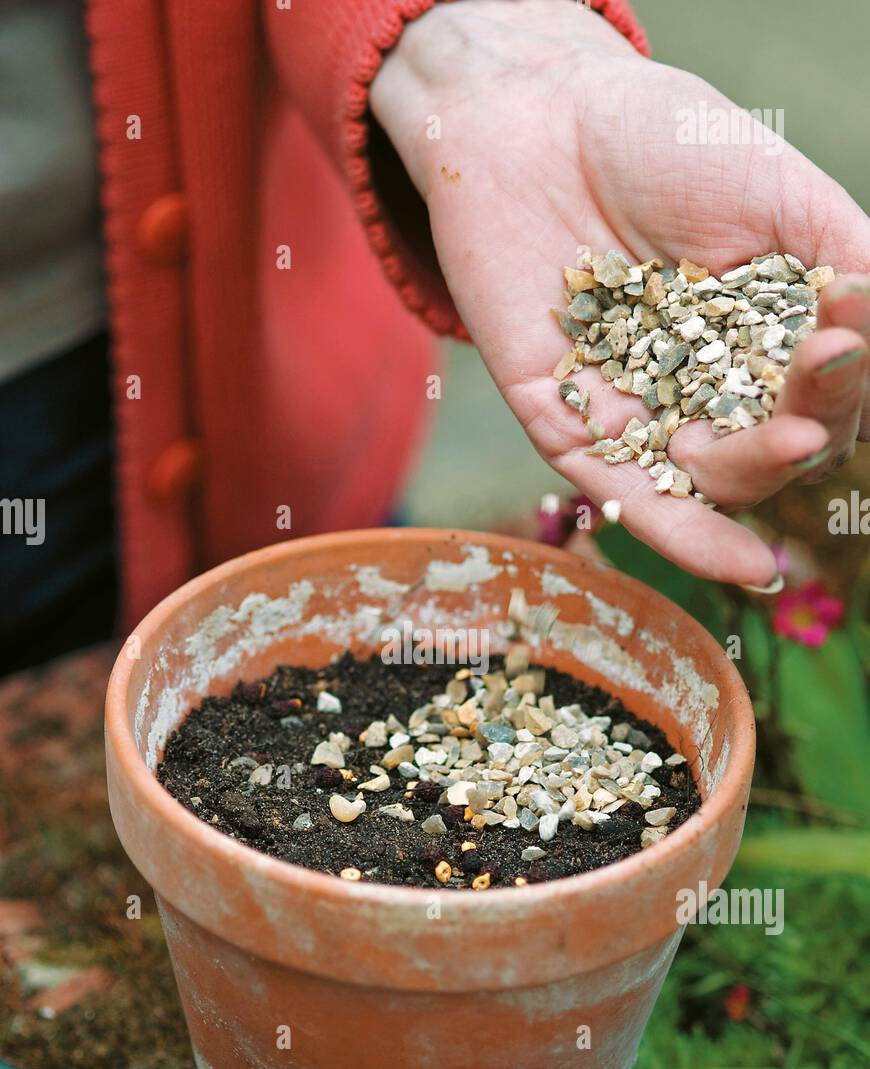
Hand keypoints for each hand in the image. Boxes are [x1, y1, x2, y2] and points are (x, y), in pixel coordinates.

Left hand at [372, 0, 869, 586]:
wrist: (534, 116)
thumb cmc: (661, 141)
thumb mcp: (780, 195)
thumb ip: (847, 266)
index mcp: (765, 337)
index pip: (823, 394)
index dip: (842, 378)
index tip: (841, 332)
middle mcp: (707, 388)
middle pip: (774, 450)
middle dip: (800, 424)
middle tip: (813, 377)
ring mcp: (641, 412)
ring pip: (712, 484)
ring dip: (756, 476)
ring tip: (790, 448)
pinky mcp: (568, 427)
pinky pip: (628, 498)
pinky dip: (684, 535)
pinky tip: (746, 567)